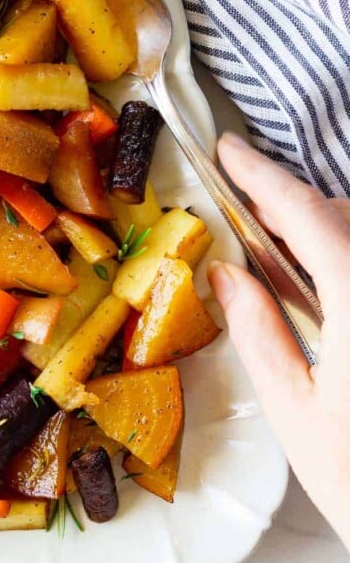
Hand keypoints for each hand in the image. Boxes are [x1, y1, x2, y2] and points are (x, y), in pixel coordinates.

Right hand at [208, 132, 349, 548]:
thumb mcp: (294, 412)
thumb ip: (259, 332)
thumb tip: (225, 272)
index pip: (309, 218)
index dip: (263, 177)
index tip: (228, 151)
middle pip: (344, 219)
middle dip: (291, 203)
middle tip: (242, 203)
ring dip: (322, 230)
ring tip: (276, 243)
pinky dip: (343, 262)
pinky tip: (319, 283)